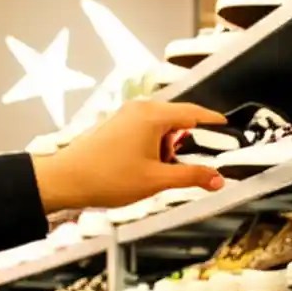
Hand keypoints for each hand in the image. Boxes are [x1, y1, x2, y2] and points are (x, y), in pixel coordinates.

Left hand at [31, 100, 226, 211]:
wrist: (66, 180)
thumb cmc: (106, 177)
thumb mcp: (157, 180)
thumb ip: (191, 177)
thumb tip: (216, 178)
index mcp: (152, 116)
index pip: (193, 113)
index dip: (212, 120)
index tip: (224, 123)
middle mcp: (139, 109)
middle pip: (176, 121)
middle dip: (182, 144)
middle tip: (181, 166)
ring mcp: (125, 115)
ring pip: (160, 127)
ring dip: (165, 148)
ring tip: (154, 172)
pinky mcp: (116, 125)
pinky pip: (144, 131)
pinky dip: (151, 147)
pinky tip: (142, 168)